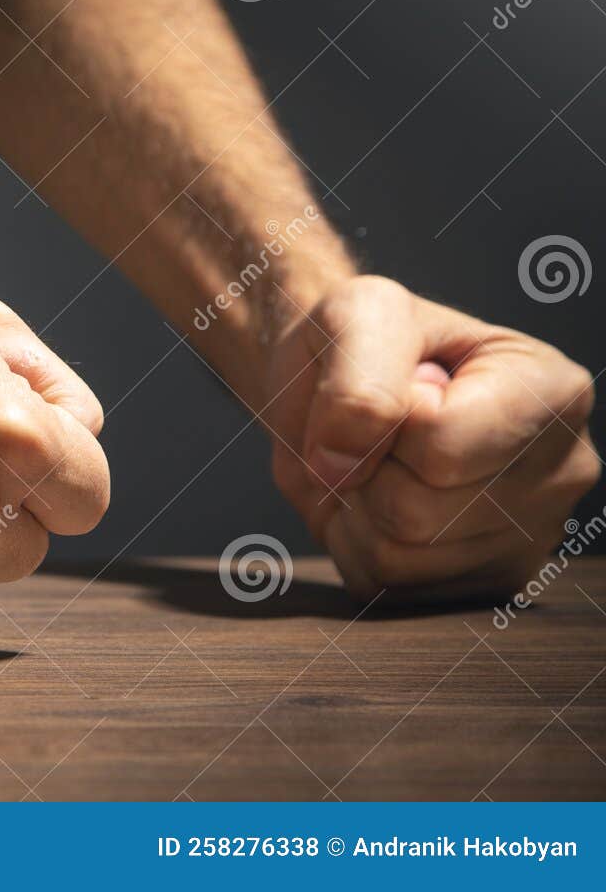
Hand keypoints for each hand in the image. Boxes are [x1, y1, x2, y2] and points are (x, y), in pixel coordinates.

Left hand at [264, 276, 598, 597]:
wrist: (337, 384)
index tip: (394, 386)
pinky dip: (355, 542)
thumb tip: (343, 466)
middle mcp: (562, 472)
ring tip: (377, 462)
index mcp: (553, 393)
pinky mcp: (480, 584)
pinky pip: (386, 584)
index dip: (385, 419)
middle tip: (377, 432)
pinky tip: (376, 500)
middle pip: (417, 511)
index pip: (441, 445)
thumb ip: (357, 381)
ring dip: (356, 507)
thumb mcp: (357, 314)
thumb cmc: (361, 340)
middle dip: (366, 468)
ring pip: (399, 555)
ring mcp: (527, 537)